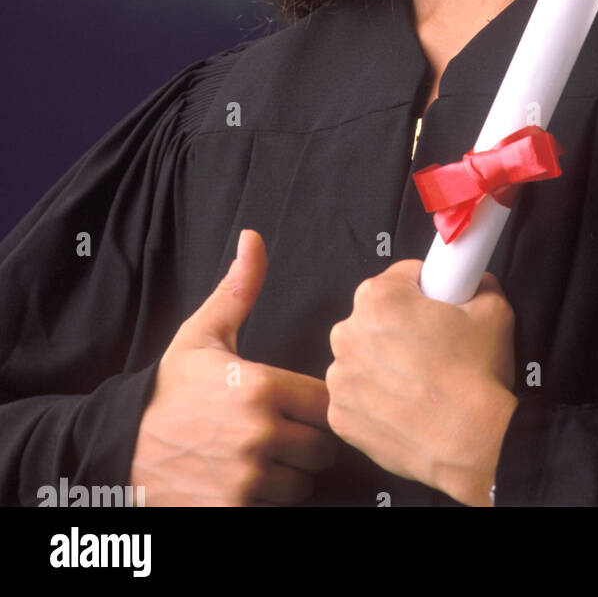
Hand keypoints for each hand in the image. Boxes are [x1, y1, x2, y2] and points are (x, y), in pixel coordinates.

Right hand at [130, 229, 338, 505]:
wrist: (117, 451)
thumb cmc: (167, 391)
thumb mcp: (202, 336)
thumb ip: (238, 289)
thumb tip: (253, 238)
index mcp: (260, 387)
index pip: (326, 401)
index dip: (316, 403)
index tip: (299, 402)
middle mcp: (259, 435)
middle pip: (323, 446)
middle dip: (309, 440)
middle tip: (286, 432)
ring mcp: (247, 480)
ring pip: (304, 483)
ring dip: (292, 474)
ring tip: (266, 458)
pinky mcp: (234, 512)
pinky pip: (278, 510)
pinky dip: (269, 500)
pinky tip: (248, 481)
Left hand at [326, 261, 518, 506]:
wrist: (472, 441)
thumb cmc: (477, 379)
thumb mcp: (493, 308)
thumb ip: (475, 283)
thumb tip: (473, 282)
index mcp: (380, 298)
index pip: (400, 277)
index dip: (425, 289)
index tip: (435, 305)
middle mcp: (349, 334)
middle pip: (376, 317)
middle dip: (402, 327)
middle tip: (435, 347)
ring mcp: (341, 379)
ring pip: (364, 358)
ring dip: (386, 364)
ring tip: (423, 381)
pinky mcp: (340, 417)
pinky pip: (357, 397)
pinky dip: (377, 400)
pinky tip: (407, 405)